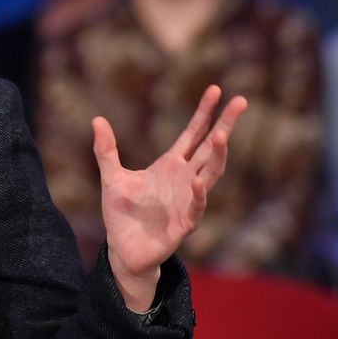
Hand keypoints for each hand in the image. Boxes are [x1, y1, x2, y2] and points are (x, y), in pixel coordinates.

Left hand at [93, 85, 246, 310]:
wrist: (122, 249)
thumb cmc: (122, 213)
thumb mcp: (111, 177)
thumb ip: (106, 150)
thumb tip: (97, 119)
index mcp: (171, 165)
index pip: (193, 134)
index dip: (204, 112)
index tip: (215, 89)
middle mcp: (185, 179)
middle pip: (211, 148)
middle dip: (225, 125)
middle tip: (241, 101)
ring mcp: (188, 200)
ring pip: (210, 174)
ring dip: (218, 155)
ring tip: (222, 135)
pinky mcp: (184, 224)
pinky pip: (196, 208)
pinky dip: (199, 195)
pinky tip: (199, 181)